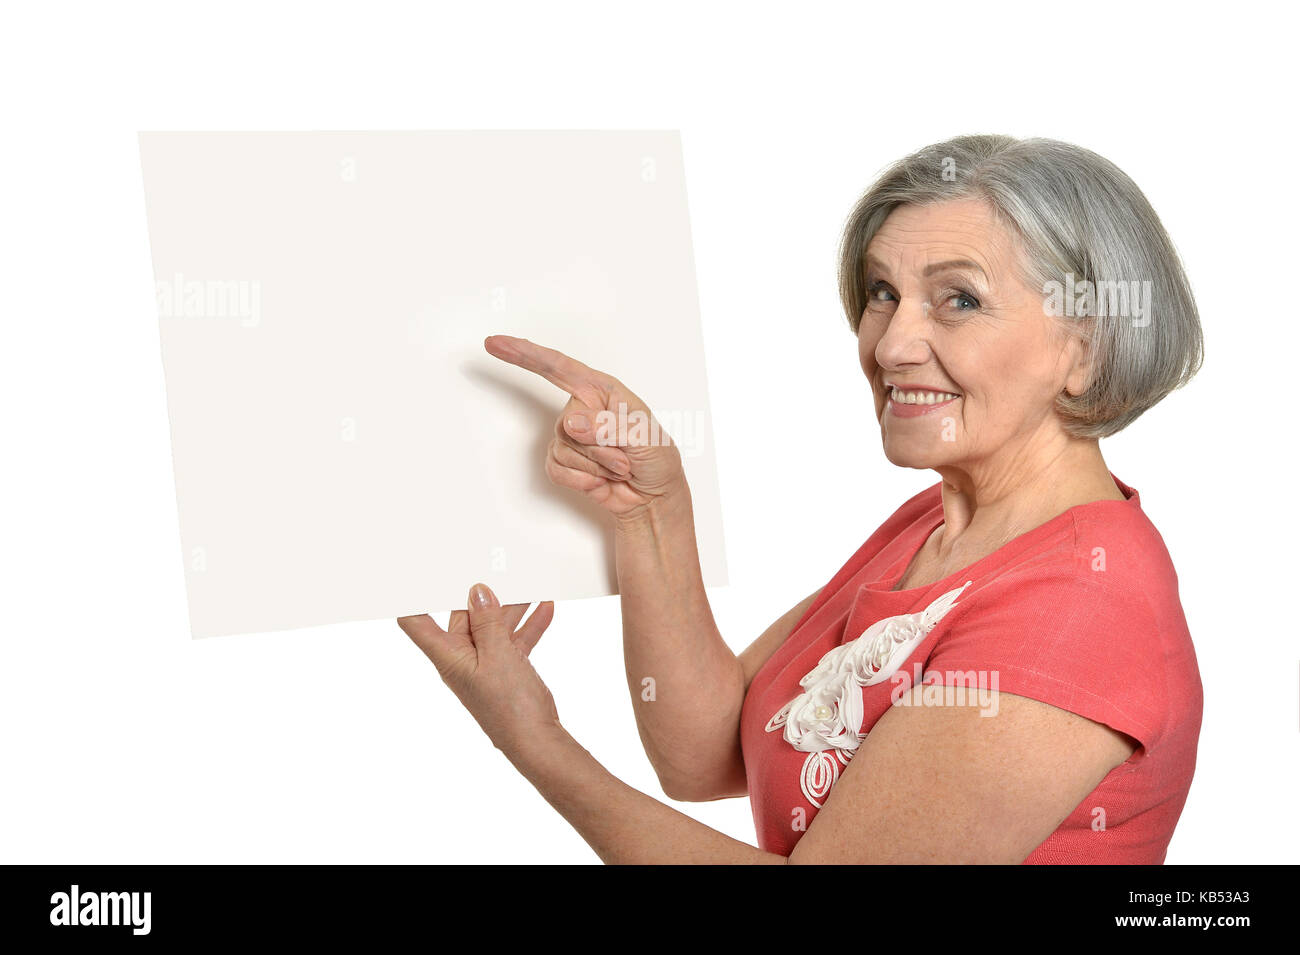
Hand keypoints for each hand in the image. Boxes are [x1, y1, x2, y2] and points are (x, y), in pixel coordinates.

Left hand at [398, 583, 561, 753]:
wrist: (536, 740)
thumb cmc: (510, 708)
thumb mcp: (499, 655)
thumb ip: (488, 622)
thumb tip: (477, 593)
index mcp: (449, 656)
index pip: (415, 622)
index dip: (409, 598)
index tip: (411, 574)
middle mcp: (462, 659)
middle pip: (464, 617)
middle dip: (480, 595)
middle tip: (494, 569)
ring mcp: (485, 664)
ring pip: (493, 627)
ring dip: (511, 608)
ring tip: (528, 585)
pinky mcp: (506, 670)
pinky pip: (513, 641)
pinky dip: (527, 625)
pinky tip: (543, 609)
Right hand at [484, 335, 686, 521]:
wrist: (654, 497)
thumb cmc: (657, 458)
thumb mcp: (644, 436)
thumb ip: (609, 426)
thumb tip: (571, 423)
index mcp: (601, 390)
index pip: (557, 367)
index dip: (525, 354)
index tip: (496, 343)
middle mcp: (582, 409)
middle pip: (566, 423)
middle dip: (600, 448)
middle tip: (626, 458)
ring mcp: (570, 437)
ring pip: (562, 449)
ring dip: (596, 466)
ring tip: (619, 468)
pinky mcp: (564, 463)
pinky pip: (556, 469)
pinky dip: (581, 480)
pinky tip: (601, 481)